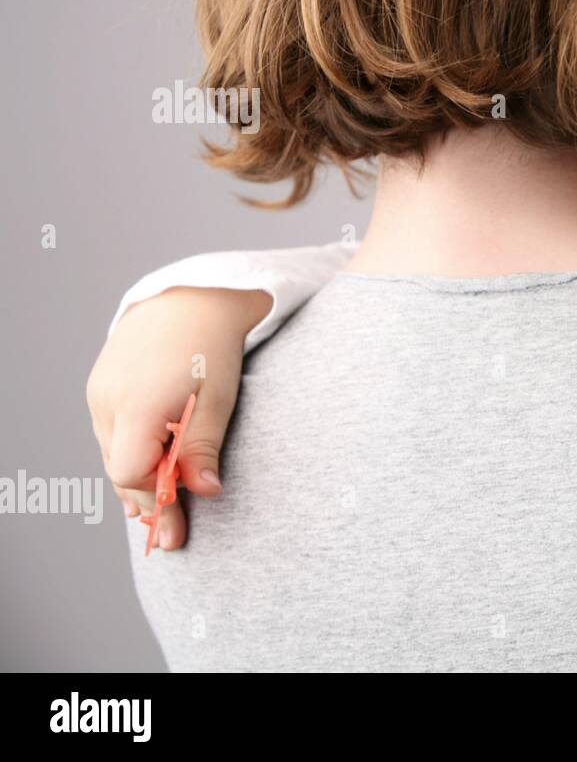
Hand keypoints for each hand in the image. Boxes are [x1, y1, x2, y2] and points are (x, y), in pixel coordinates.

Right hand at [86, 286, 269, 550]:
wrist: (190, 299)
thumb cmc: (210, 347)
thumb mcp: (218, 399)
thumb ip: (204, 447)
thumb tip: (206, 491)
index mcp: (136, 405)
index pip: (131, 472)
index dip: (157, 498)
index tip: (179, 520)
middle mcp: (107, 402)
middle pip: (119, 471)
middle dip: (147, 503)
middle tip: (173, 536)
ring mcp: (99, 394)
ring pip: (112, 455)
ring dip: (137, 482)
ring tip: (162, 513)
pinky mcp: (100, 389)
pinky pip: (110, 436)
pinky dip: (129, 457)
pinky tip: (148, 474)